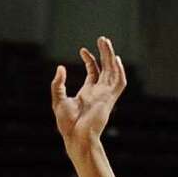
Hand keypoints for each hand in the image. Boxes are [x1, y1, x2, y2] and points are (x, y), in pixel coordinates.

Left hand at [51, 36, 126, 157]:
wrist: (76, 137)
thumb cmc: (67, 124)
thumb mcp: (58, 100)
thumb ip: (58, 84)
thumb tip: (60, 68)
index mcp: (88, 93)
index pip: (93, 72)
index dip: (90, 59)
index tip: (83, 50)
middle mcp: (99, 92)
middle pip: (105, 68)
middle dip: (104, 53)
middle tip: (102, 39)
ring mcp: (105, 95)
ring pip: (112, 71)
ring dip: (110, 56)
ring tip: (105, 42)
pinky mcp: (109, 99)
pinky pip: (119, 83)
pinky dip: (119, 71)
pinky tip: (115, 59)